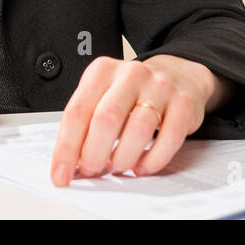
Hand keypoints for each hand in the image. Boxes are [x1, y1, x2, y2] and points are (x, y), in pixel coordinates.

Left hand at [49, 54, 219, 185]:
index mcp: (102, 71)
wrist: (177, 75)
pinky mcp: (183, 104)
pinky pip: (168, 138)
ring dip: (123, 158)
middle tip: (91, 171)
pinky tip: (142, 166)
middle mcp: (131, 75)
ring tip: (117, 167)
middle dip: (94, 154)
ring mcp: (160, 87)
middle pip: (106, 119)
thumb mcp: (103, 95)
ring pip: (138, 129)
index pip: (77, 111)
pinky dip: (152, 160)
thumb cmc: (132, 92)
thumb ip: (86, 124)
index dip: (66, 148)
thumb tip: (68, 164)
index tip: (61, 174)